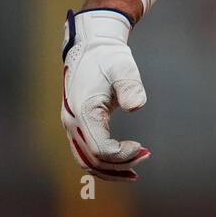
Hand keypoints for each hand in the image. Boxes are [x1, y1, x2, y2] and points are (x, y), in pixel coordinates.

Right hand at [60, 9, 151, 180]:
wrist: (91, 47)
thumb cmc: (108, 58)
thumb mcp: (123, 67)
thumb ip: (130, 86)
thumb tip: (136, 106)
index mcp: (83, 112)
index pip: (100, 149)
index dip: (122, 154)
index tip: (142, 147)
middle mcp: (72, 122)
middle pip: (92, 160)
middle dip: (119, 165)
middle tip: (144, 157)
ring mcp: (71, 124)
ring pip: (85, 160)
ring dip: (109, 168)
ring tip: (135, 169)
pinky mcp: (76, 123)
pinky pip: (84, 151)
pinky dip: (102, 160)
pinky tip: (122, 159)